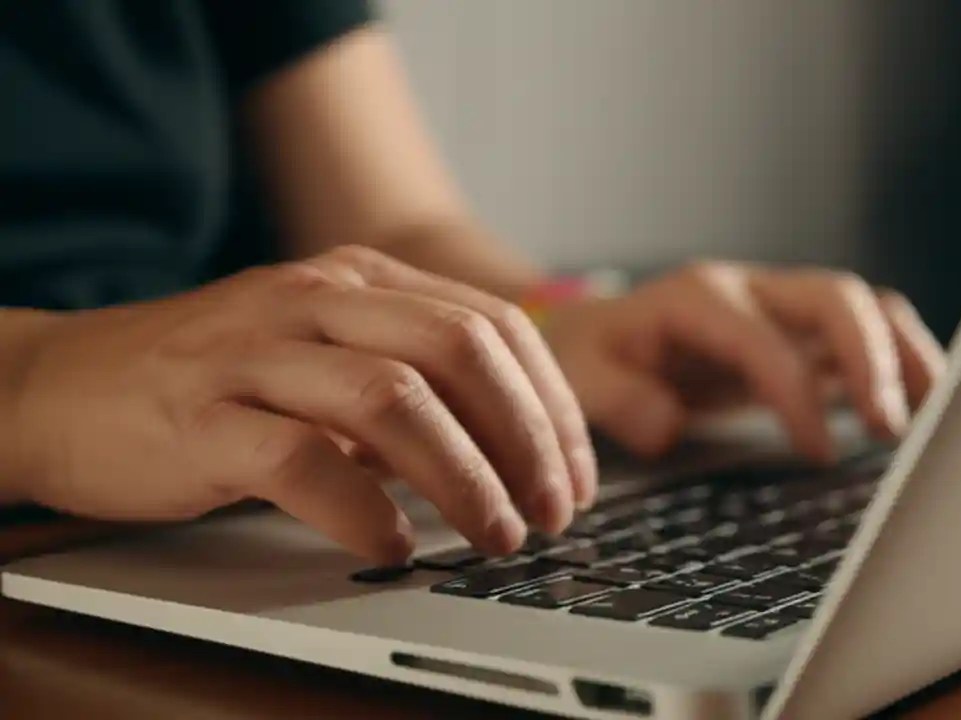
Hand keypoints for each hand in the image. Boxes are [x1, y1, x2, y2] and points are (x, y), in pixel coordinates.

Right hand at [9, 246, 595, 562]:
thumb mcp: (325, 355)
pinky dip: (362, 509)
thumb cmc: (214, 381)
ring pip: (393, 398)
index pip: (492, 324)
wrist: (63, 385)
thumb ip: (411, 381)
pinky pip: (301, 459)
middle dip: (528, 437)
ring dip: (466, 476)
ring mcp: (256, 352)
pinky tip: (394, 544)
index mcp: (359, 279)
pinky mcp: (203, 416)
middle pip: (460, 349)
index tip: (576, 474)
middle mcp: (315, 298)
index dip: (551, 404)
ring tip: (496, 534)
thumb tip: (516, 444)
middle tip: (552, 510)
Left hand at [545, 262, 945, 459]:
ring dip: (902, 352)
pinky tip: (922, 403)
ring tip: (935, 410)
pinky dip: (898, 361)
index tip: (818, 453)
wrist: (595, 335)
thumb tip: (668, 425)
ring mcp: (779, 309)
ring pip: (863, 307)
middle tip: (888, 427)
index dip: (797, 395)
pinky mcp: (798, 334)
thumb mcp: (583, 375)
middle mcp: (749, 292)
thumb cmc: (590, 356)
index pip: (765, 341)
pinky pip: (863, 334)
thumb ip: (618, 397)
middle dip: (869, 358)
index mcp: (698, 298)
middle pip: (834, 298)